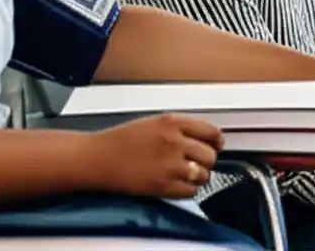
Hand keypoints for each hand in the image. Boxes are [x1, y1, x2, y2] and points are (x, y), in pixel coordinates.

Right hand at [90, 113, 222, 197]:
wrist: (98, 158)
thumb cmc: (120, 140)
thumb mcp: (153, 123)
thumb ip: (179, 129)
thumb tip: (203, 139)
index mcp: (172, 122)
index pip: (212, 131)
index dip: (216, 141)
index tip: (215, 146)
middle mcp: (175, 142)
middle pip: (211, 155)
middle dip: (206, 160)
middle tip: (195, 162)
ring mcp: (170, 164)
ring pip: (204, 175)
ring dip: (197, 177)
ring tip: (183, 175)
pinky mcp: (164, 185)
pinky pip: (191, 191)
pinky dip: (187, 190)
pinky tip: (176, 185)